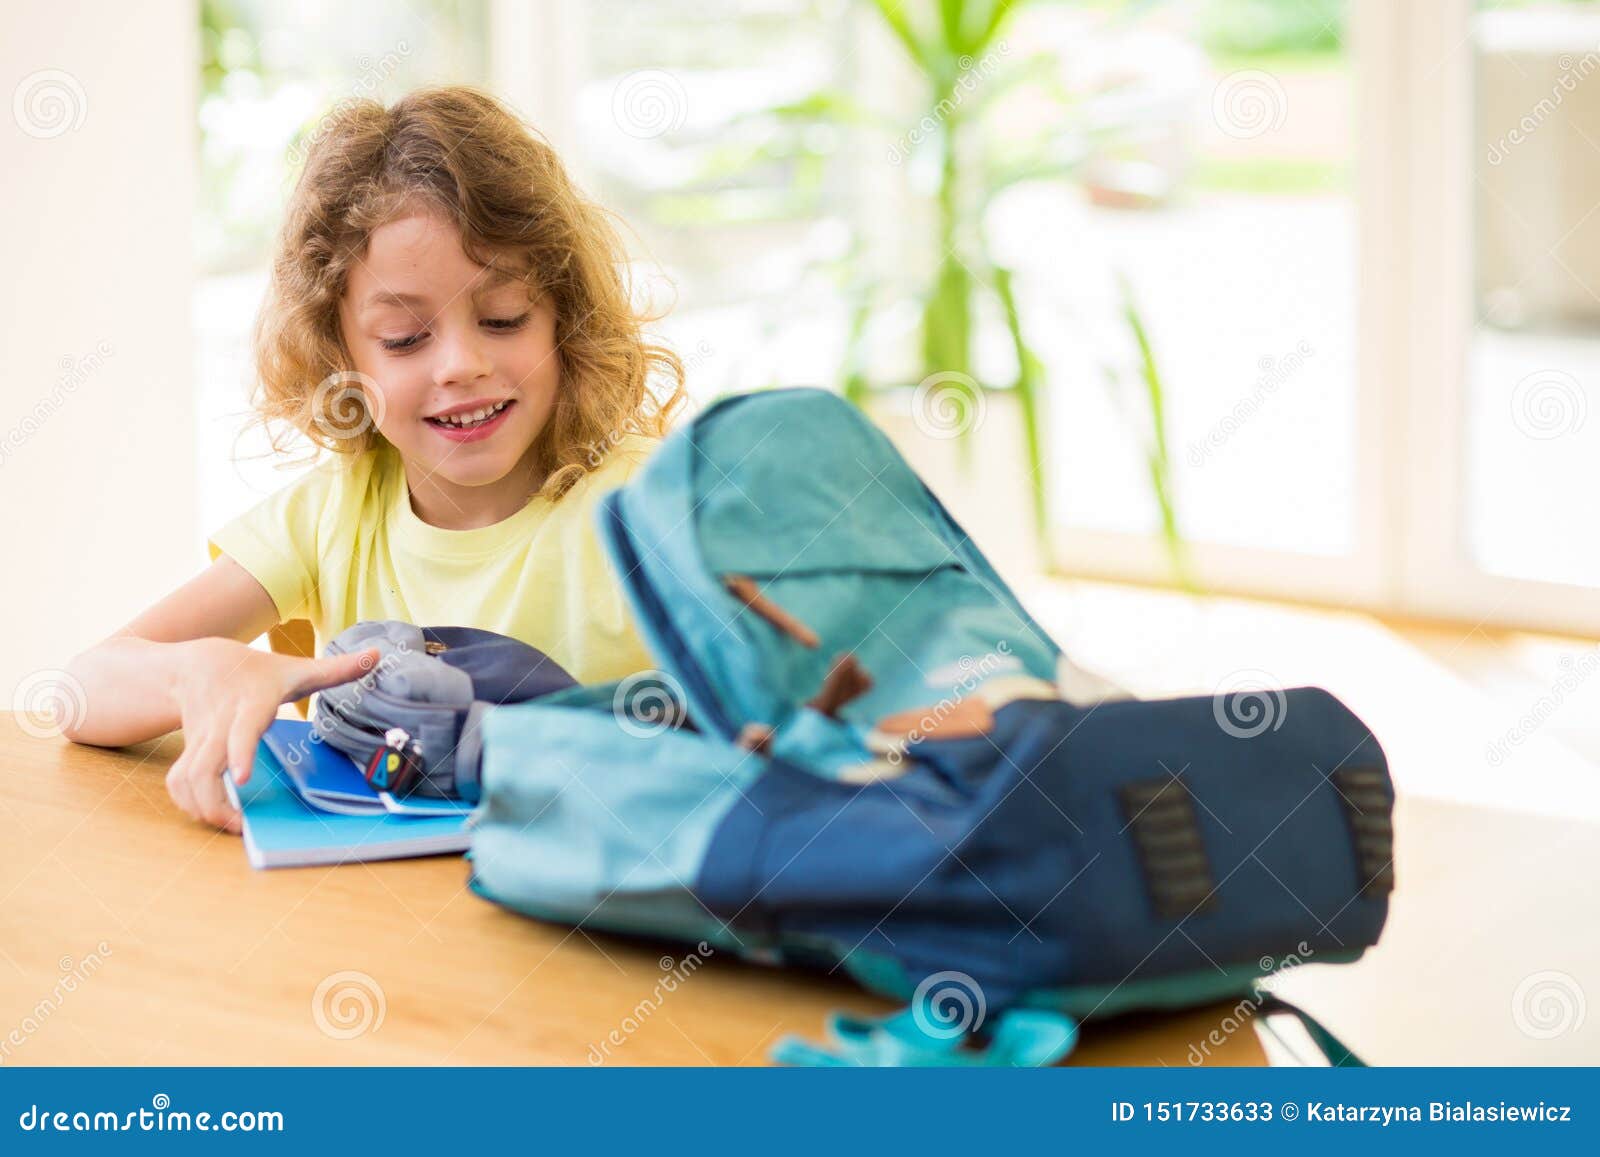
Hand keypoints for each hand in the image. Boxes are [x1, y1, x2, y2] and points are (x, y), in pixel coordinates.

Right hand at [165, 638, 379, 833]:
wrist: (196, 665)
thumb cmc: (254, 670)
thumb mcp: (295, 668)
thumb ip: (337, 669)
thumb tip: (379, 655)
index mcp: (250, 703)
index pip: (242, 728)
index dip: (239, 752)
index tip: (242, 778)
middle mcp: (220, 724)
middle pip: (203, 767)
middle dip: (216, 803)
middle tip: (243, 826)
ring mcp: (198, 740)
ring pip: (184, 779)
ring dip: (202, 809)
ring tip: (234, 826)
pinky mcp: (187, 752)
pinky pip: (178, 783)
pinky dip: (190, 804)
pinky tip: (213, 814)